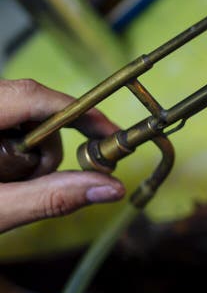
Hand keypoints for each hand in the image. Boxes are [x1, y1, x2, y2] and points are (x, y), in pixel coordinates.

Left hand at [0, 79, 124, 232]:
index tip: (109, 133)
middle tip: (37, 180)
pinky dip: (18, 153)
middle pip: (30, 105)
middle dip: (46, 148)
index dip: (78, 112)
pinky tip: (3, 176)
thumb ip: (52, 198)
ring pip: (22, 118)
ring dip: (28, 156)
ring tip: (7, 186)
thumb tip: (110, 187)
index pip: (32, 95)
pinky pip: (11, 126)